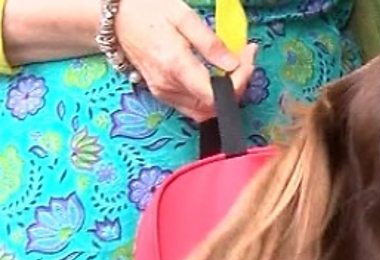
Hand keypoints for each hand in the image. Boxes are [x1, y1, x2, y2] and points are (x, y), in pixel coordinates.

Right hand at [116, 0, 257, 120]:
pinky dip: (211, 96)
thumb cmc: (146, 11)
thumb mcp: (183, 16)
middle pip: (215, 105)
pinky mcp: (163, 94)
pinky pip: (194, 107)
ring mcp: (164, 93)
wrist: (114, 18)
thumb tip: (233, 64)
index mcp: (175, 66)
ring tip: (234, 67)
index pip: (216, 94)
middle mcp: (169, 86)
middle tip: (245, 59)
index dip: (239, 82)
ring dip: (226, 93)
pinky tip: (217, 75)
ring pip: (206, 110)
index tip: (248, 58)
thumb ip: (210, 43)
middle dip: (237, 85)